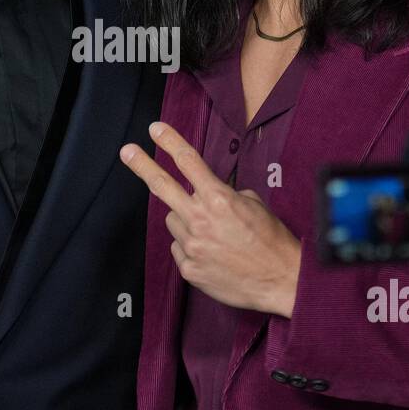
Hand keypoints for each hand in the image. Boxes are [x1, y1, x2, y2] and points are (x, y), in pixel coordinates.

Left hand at [120, 121, 300, 317]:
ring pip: (173, 220)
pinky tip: (212, 252)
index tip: (155, 129)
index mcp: (218, 199)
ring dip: (185, 219)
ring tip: (213, 232)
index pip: (188, 162)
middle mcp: (200, 220)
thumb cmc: (272, 241)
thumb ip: (226, 194)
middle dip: (142, 165)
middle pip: (162, 186)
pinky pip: (179, 247)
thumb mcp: (254, 205)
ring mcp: (192, 246)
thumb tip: (211, 193)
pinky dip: (191, 246)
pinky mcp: (189, 269)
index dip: (169, 141)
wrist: (282, 280)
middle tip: (126, 151)